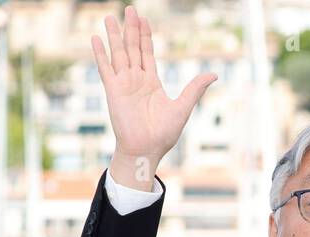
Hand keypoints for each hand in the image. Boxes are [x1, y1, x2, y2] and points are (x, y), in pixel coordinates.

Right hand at [90, 6, 215, 181]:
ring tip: (110, 17)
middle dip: (131, 29)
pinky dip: (100, 53)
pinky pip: (105, 68)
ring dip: (114, 36)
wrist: (146, 149)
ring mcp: (123, 84)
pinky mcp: (113, 90)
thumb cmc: (164, 134)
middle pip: (132, 48)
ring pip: (118, 53)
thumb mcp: (183, 107)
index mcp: (151, 82)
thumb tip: (213, 75)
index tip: (144, 19)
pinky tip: (96, 38)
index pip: (147, 53)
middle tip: (129, 8)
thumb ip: (194, 89)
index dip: (146, 36)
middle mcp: (136, 80)